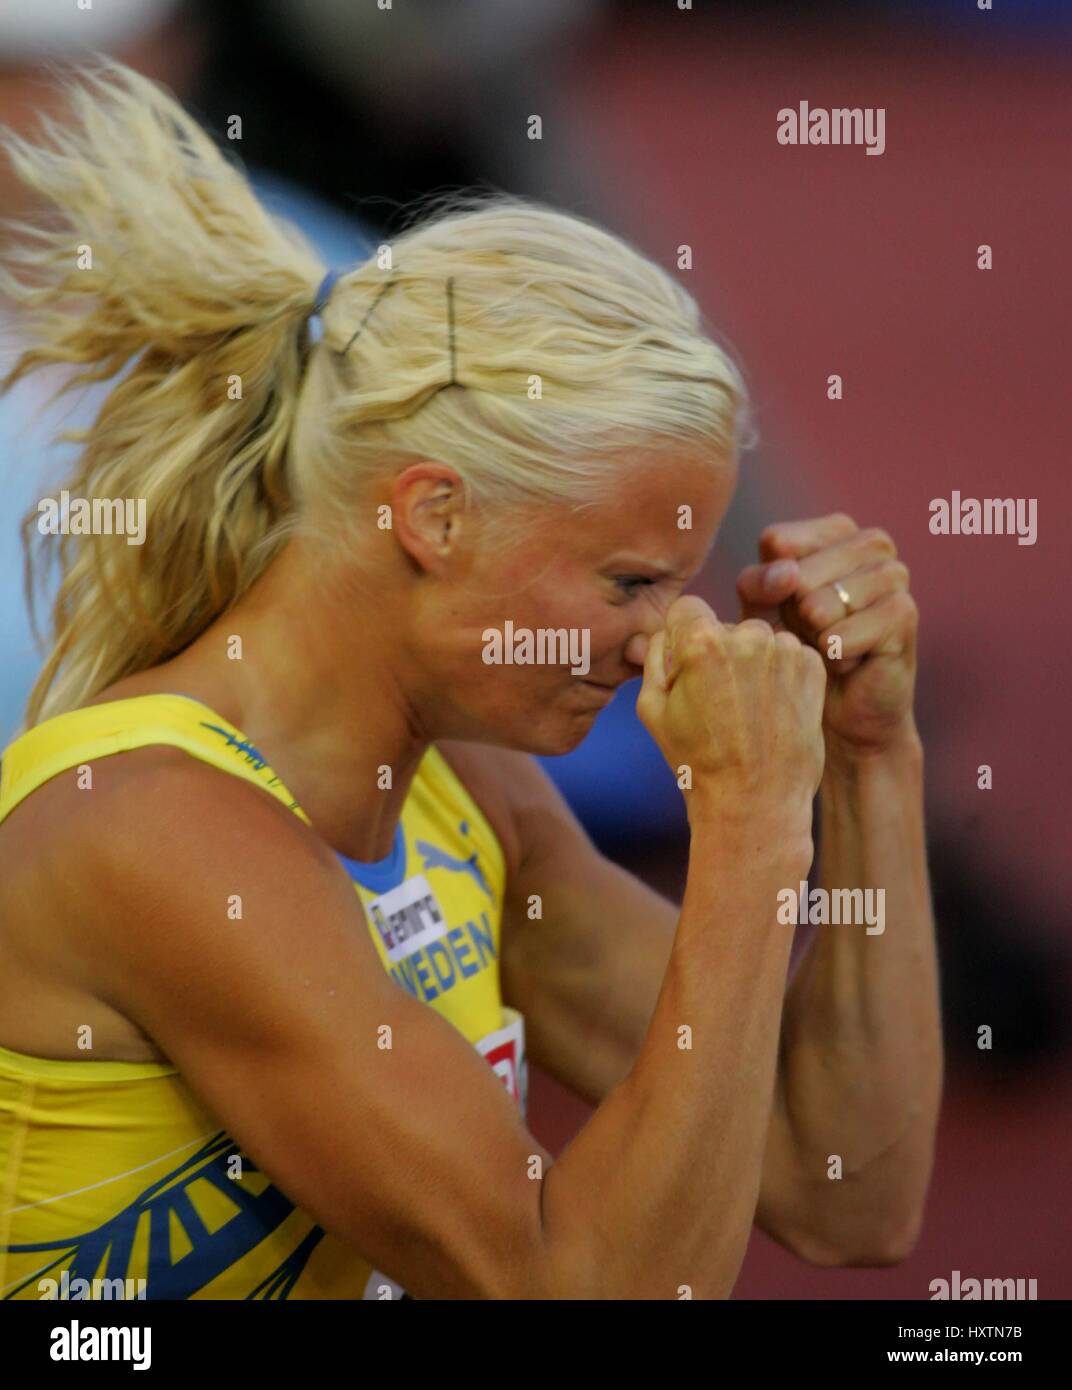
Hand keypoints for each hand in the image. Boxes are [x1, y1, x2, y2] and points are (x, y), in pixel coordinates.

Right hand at [636, 595, 826, 832]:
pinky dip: (779, 674)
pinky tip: (771, 709)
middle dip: (718, 651)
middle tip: (717, 701)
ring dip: (751, 662)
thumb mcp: (651, 708)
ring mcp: (785, 650)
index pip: (686, 608)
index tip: (686, 667)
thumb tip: (665, 630)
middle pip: (724, 625)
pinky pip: (788, 654)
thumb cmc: (697, 761)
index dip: (681, 637)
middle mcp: (747, 636)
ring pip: (757, 639)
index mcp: (702, 643)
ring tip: (747, 710)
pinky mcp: (813, 667)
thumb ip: (653, 656)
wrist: (756, 801)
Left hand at [735, 513, 918, 756]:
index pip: (778, 542)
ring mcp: (894, 574)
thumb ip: (758, 583)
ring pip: (821, 604)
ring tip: (829, 645)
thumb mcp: (760, 611)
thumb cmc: (797, 651)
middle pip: (798, 575)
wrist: (838, 711)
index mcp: (833, 531)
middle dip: (793, 615)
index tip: (786, 609)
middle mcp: (870, 544)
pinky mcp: (904, 613)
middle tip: (813, 634)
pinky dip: (834, 657)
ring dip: (814, 636)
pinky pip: (842, 633)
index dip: (768, 587)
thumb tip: (789, 575)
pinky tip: (848, 662)